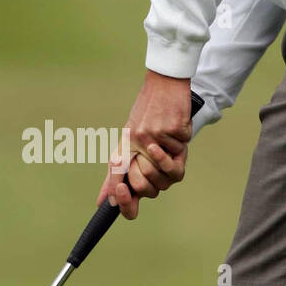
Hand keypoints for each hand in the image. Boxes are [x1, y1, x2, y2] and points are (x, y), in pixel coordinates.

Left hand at [96, 71, 192, 220]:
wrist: (163, 83)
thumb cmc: (148, 112)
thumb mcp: (129, 140)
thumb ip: (118, 172)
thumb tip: (103, 202)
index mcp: (124, 150)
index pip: (121, 188)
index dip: (124, 202)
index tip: (125, 193)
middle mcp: (136, 145)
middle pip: (148, 188)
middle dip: (156, 177)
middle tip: (155, 154)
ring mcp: (153, 138)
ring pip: (168, 174)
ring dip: (171, 160)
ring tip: (166, 141)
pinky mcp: (171, 130)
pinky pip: (182, 151)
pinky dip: (182, 141)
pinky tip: (175, 128)